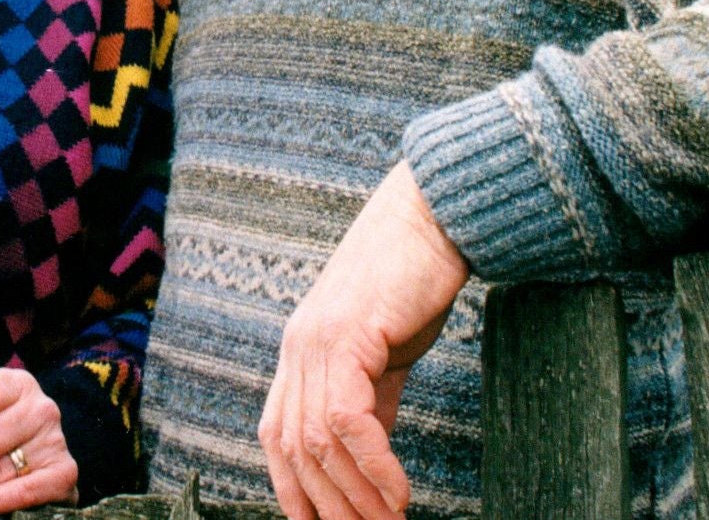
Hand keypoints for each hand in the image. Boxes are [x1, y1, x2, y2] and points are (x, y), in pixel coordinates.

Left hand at [259, 163, 469, 519]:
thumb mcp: (384, 352)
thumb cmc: (413, 281)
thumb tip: (368, 455)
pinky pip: (347, 418)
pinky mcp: (347, 334)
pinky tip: (398, 491)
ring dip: (355, 496)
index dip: (293, 491)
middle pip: (292, 448)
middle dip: (328, 508)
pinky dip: (372, 463)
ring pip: (317, 441)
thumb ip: (370, 399)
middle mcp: (297, 347)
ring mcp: (316, 339)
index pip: (276, 436)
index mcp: (300, 352)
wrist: (432, 216)